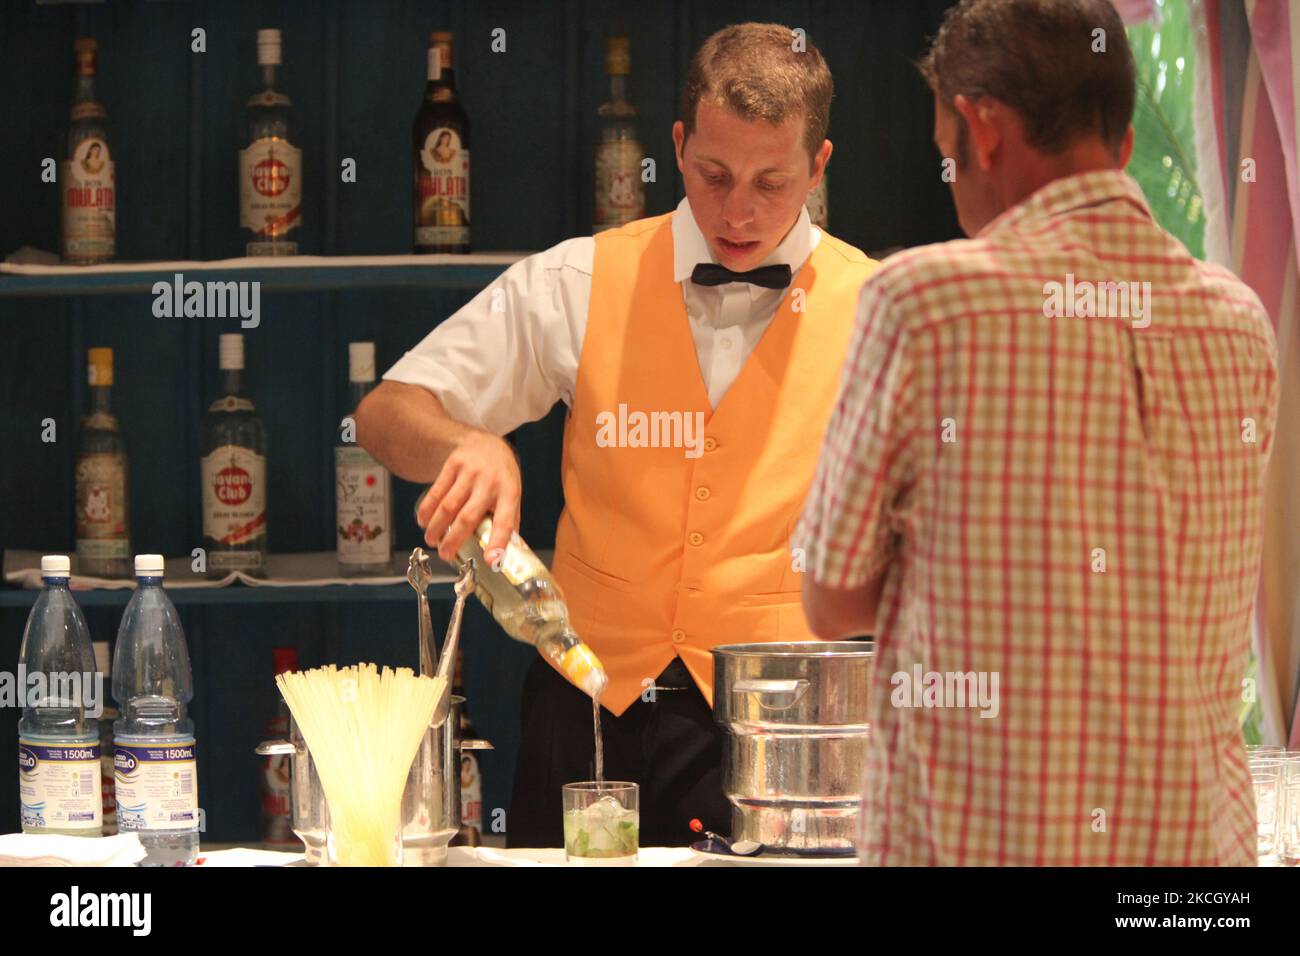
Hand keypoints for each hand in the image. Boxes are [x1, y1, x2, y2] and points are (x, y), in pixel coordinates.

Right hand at [417, 430, 520, 563]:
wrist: (487, 443)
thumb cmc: (501, 476)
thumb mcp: (513, 494)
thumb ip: (508, 520)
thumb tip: (504, 553)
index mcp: (509, 492)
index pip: (505, 521)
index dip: (497, 542)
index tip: (491, 562)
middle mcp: (490, 482)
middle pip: (467, 517)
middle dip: (453, 540)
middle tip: (445, 555)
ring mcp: (470, 472)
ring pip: (447, 506)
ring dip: (436, 527)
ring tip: (431, 540)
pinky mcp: (453, 465)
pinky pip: (436, 492)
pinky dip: (426, 510)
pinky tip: (423, 521)